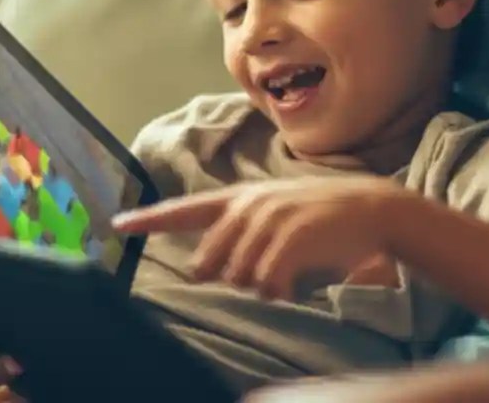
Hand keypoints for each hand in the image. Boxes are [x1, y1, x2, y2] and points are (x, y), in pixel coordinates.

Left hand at [113, 178, 413, 299]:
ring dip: (261, 286)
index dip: (149, 219)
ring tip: (288, 271)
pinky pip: (266, 283)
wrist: (372, 207)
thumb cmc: (322, 217)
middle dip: (227, 278)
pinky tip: (295, 280)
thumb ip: (239, 232)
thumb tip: (207, 270)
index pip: (184, 209)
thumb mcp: (276, 212)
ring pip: (239, 277)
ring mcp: (269, 220)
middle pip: (209, 262)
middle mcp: (248, 205)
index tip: (117, 224)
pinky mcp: (291, 238)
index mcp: (240, 197)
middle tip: (263, 274)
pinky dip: (278, 291)